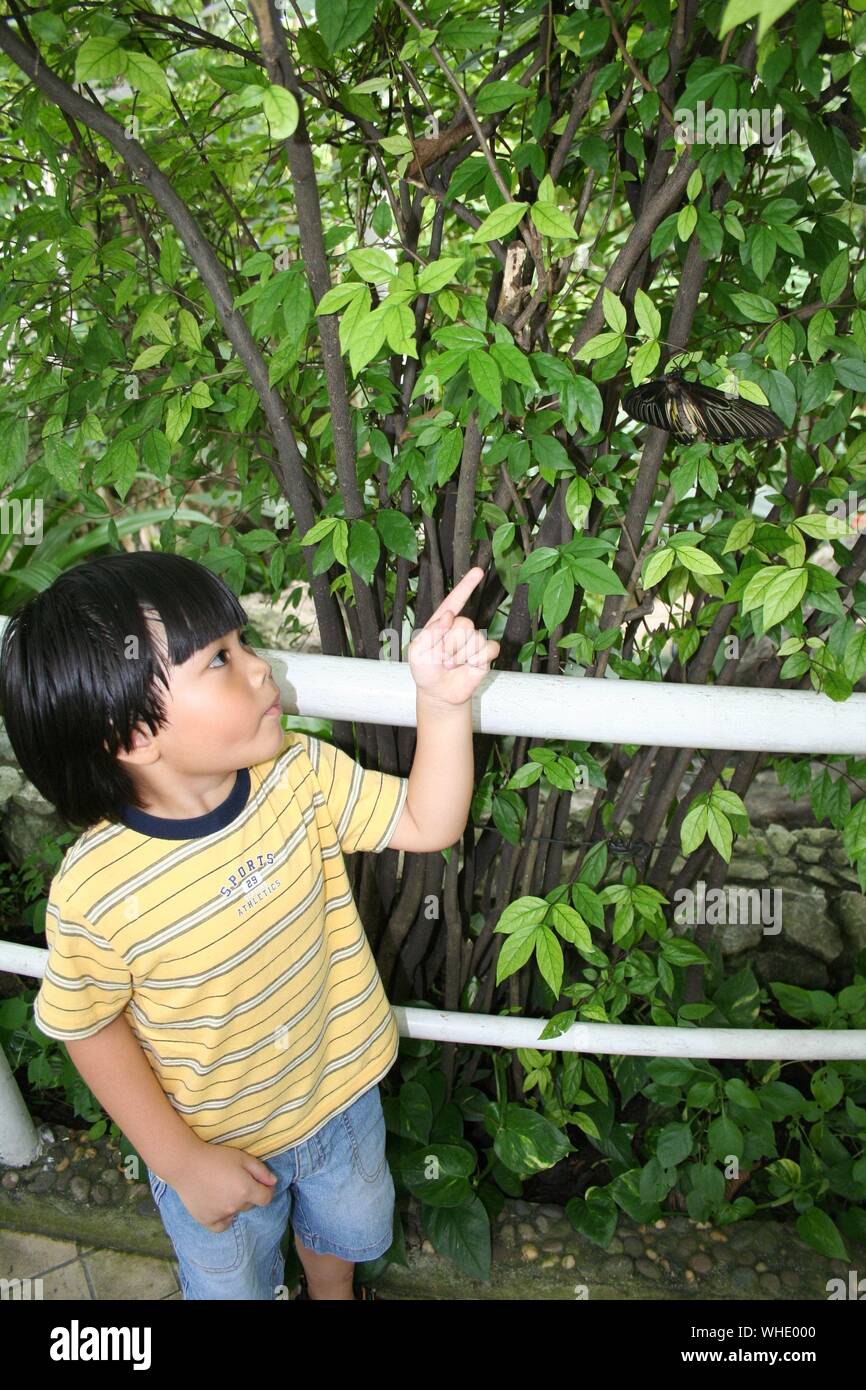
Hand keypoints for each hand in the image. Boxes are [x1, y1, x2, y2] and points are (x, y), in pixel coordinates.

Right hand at [172, 1141, 277, 1231]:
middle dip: (248, 1194)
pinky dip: (224, 1218)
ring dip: (235, 1204)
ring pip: (236, 1212)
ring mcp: (220, 1215)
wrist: (185, 1164)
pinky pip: (222, 1225)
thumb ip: (261, 1170)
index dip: (266, 1190)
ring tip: (223, 1189)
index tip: (262, 1183)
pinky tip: (219, 1206)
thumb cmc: (215, 1157)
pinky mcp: (206, 1221)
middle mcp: (235, 1206)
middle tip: (235, 1179)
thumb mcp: (242, 1157)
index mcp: (246, 1190)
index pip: (266, 1198)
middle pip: (250, 1204)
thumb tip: (273, 1182)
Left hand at [407, 566, 499, 706]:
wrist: (439, 693)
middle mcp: (459, 627)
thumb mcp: (417, 651)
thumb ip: (430, 632)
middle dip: (451, 644)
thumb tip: (449, 615)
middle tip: (442, 659)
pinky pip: (489, 648)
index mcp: (441, 622)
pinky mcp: (485, 654)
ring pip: (475, 637)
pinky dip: (477, 659)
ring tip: (451, 665)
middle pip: (464, 623)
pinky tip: (469, 666)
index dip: (467, 585)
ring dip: (460, 656)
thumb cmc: (425, 670)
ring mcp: (473, 640)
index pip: (455, 600)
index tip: (479, 571)